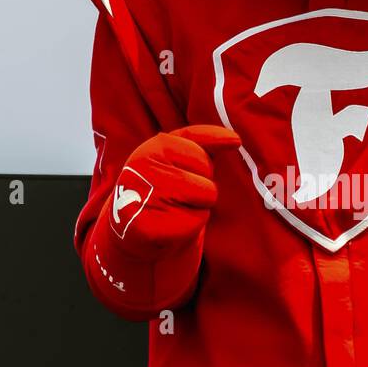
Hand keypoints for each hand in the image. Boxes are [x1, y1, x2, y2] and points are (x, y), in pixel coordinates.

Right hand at [107, 124, 240, 260]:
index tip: (180, 175)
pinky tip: (169, 225)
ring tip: (173, 209)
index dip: (199, 171)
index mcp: (154, 147)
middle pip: (207, 181)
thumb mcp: (178, 153)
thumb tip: (236, 139)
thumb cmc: (162, 184)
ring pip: (204, 201)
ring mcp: (147, 197)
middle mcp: (146, 169)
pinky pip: (195, 223)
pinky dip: (189, 227)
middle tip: (175, 196)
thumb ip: (206, 140)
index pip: (203, 158)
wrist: (130, 224)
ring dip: (197, 208)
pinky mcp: (151, 226)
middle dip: (200, 190)